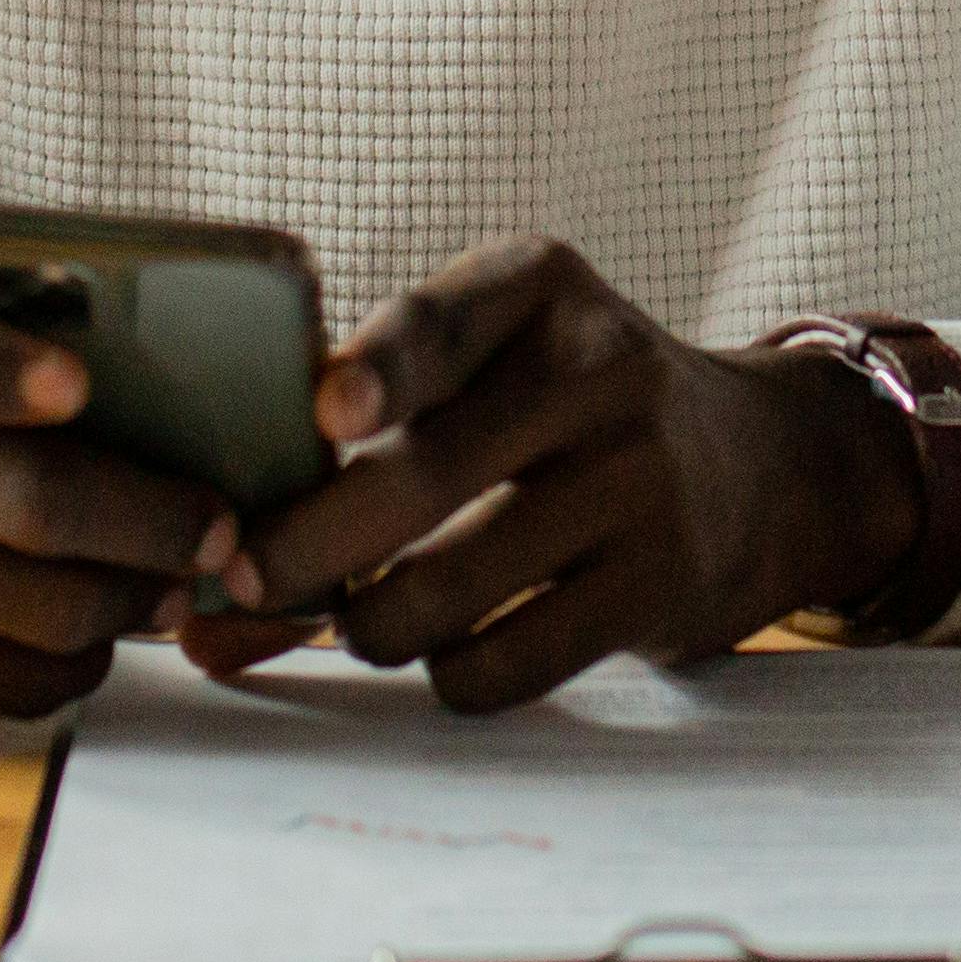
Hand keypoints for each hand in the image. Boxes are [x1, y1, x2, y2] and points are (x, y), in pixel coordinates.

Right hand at [0, 200, 235, 714]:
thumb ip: (1, 261)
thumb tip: (164, 297)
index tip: (81, 386)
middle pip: (17, 502)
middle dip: (146, 521)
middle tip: (222, 527)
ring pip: (33, 607)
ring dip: (135, 598)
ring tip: (186, 577)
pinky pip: (6, 678)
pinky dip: (79, 656)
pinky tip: (104, 620)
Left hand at [198, 237, 923, 713]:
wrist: (756, 465)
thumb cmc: (560, 418)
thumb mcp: (493, 369)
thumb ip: (363, 447)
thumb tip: (204, 622)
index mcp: (537, 286)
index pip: (445, 319)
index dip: (381, 368)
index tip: (328, 415)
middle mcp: (598, 368)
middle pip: (419, 480)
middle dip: (302, 551)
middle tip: (244, 582)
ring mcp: (638, 479)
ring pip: (445, 591)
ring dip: (371, 627)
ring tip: (367, 618)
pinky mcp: (659, 583)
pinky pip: (506, 662)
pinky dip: (448, 675)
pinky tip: (452, 650)